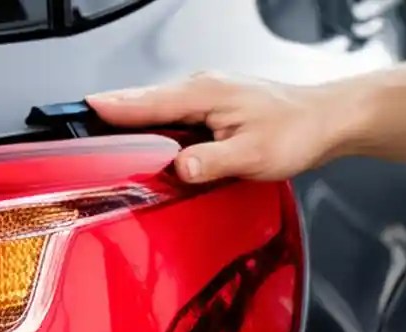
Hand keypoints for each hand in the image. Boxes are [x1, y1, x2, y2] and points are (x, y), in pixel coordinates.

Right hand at [86, 72, 355, 182]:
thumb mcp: (253, 155)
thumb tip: (178, 168)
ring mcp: (206, 96)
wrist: (328, 121)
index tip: (81, 109)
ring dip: (132, 121)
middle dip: (111, 113)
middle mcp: (202, 88)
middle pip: (143, 102)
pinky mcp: (212, 107)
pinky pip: (172, 115)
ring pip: (157, 108)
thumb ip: (210, 163)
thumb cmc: (297, 131)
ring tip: (101, 134)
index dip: (111, 107)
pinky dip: (153, 125)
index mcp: (205, 93)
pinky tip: (147, 142)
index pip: (145, 101)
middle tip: (77, 126)